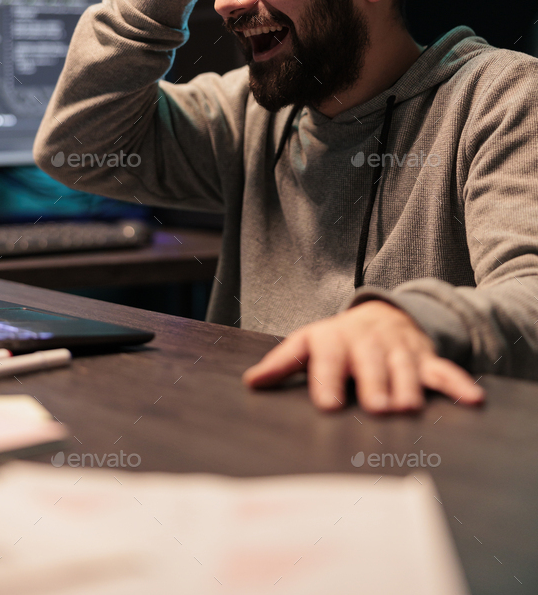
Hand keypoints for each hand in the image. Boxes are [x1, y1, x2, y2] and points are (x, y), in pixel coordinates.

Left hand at [242, 300, 485, 412]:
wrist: (380, 314)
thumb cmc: (337, 341)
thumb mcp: (308, 344)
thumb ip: (282, 364)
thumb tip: (250, 382)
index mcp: (334, 340)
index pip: (326, 358)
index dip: (327, 380)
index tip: (327, 405)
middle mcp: (367, 343)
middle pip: (370, 364)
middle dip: (373, 385)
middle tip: (375, 408)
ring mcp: (398, 350)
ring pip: (405, 368)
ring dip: (408, 386)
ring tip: (407, 408)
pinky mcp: (424, 358)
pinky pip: (443, 370)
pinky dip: (458, 384)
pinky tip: (472, 400)